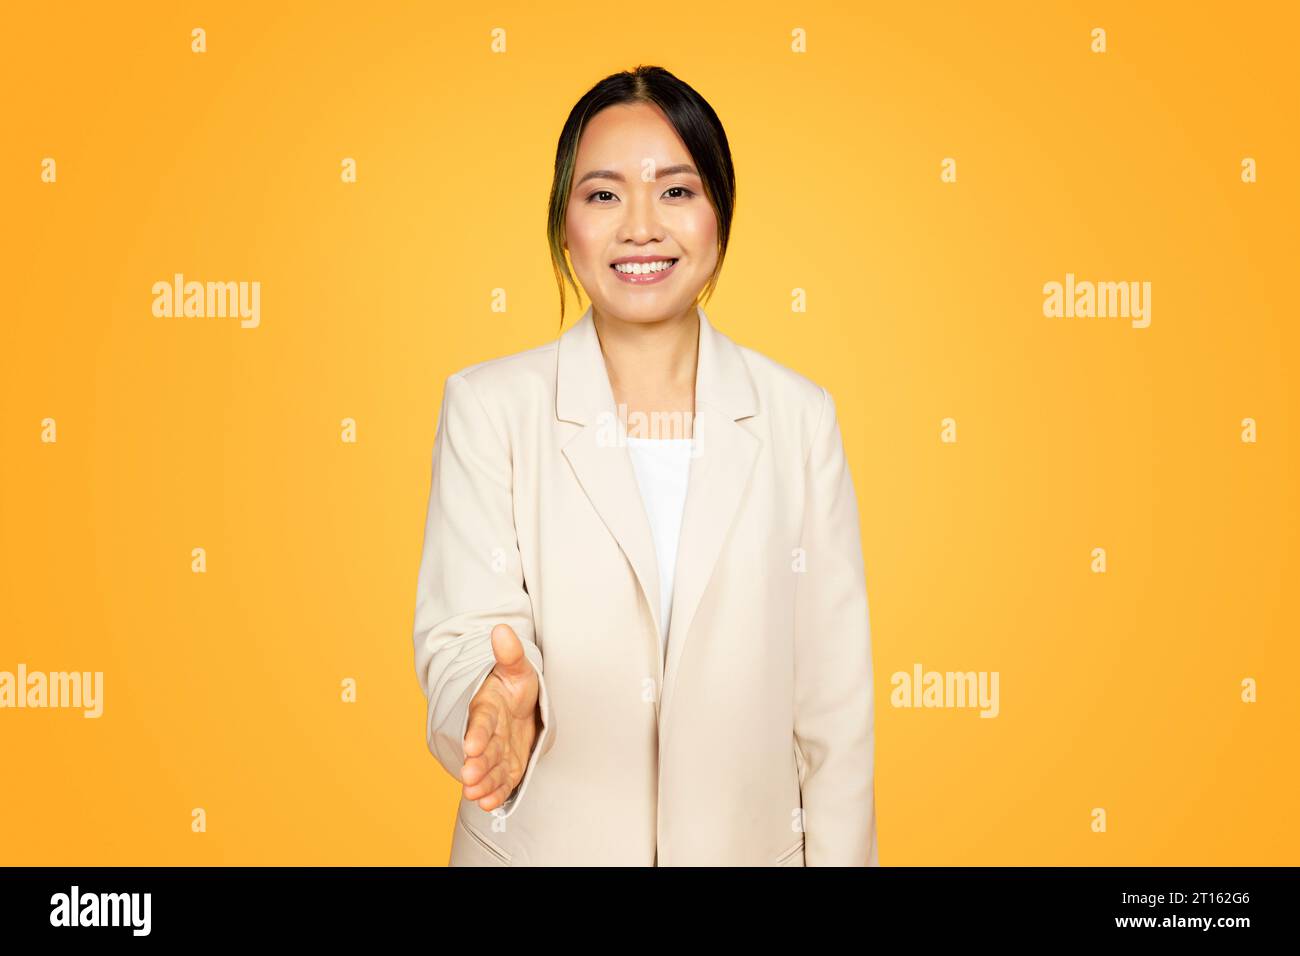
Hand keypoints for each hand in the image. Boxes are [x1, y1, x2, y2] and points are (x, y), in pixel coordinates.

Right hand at [462, 623, 541, 811]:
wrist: (518, 704)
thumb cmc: (514, 686)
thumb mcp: (517, 668)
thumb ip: (510, 654)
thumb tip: (502, 630)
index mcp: (487, 707)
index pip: (481, 721)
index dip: (477, 733)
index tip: (472, 746)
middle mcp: (489, 732)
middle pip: (483, 749)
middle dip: (477, 764)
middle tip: (469, 777)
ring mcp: (497, 751)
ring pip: (489, 768)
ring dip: (483, 782)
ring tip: (476, 795)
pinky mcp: (507, 765)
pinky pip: (501, 780)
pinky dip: (495, 792)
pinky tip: (489, 804)